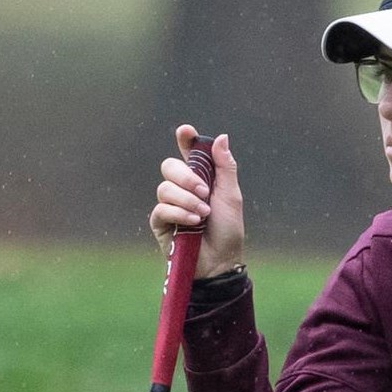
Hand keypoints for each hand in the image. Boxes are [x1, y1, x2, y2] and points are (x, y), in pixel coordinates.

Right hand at [149, 124, 246, 279]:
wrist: (220, 260)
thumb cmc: (228, 229)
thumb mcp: (231, 196)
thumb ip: (225, 167)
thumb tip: (221, 137)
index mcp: (200, 178)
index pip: (188, 153)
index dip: (185, 140)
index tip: (185, 131)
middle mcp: (182, 188)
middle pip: (169, 166)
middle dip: (187, 177)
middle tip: (204, 191)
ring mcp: (169, 205)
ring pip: (165, 188)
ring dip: (187, 200)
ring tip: (203, 214)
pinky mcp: (161, 222)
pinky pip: (161, 208)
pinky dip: (179, 213)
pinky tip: (193, 222)